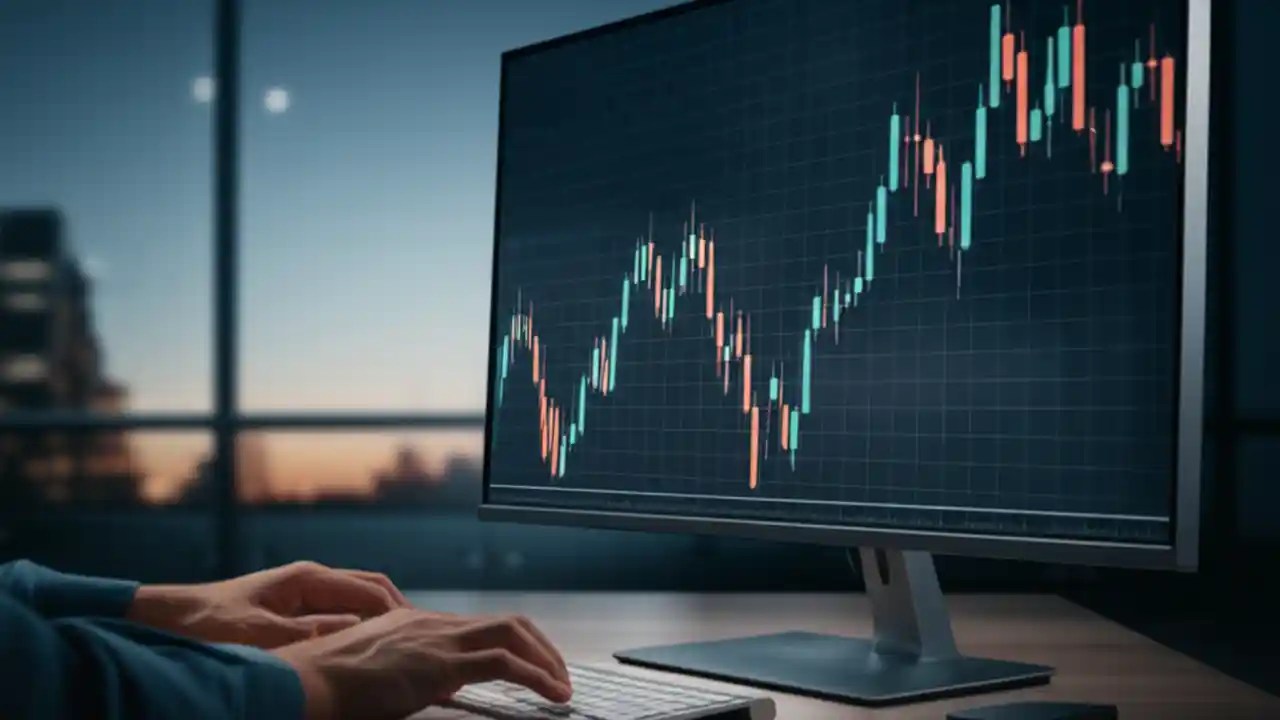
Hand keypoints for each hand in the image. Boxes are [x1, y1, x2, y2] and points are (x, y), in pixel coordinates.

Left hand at [127, 561, 409, 647]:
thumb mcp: (260, 636)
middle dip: (400, 617)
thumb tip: (358, 634)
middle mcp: (312, 581)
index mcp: (309, 579)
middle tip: (424, 645)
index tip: (421, 640)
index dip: (400, 616)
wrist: (169, 619)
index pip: (372, 593)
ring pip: (360, 604)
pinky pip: (341, 617)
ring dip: (383, 624)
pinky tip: (368, 654)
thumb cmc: (209, 626)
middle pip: (374, 592)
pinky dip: (362, 631)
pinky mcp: (296, 610)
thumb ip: (311, 634)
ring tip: (404, 652)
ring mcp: (305, 594)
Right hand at [272, 608, 571, 719]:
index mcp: (417, 624)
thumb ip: (414, 675)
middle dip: (541, 648)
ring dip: (546, 661)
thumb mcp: (380, 675)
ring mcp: (438, 639)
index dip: (514, 644)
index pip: (479, 625)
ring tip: (561, 688)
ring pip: (512, 633)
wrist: (306, 682)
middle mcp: (432, 623)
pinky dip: (536, 676)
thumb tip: (441, 687)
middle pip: (507, 622)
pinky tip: (551, 694)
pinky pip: (503, 662)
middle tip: (558, 676)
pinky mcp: (440, 663)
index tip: (531, 667)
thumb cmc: (329, 685)